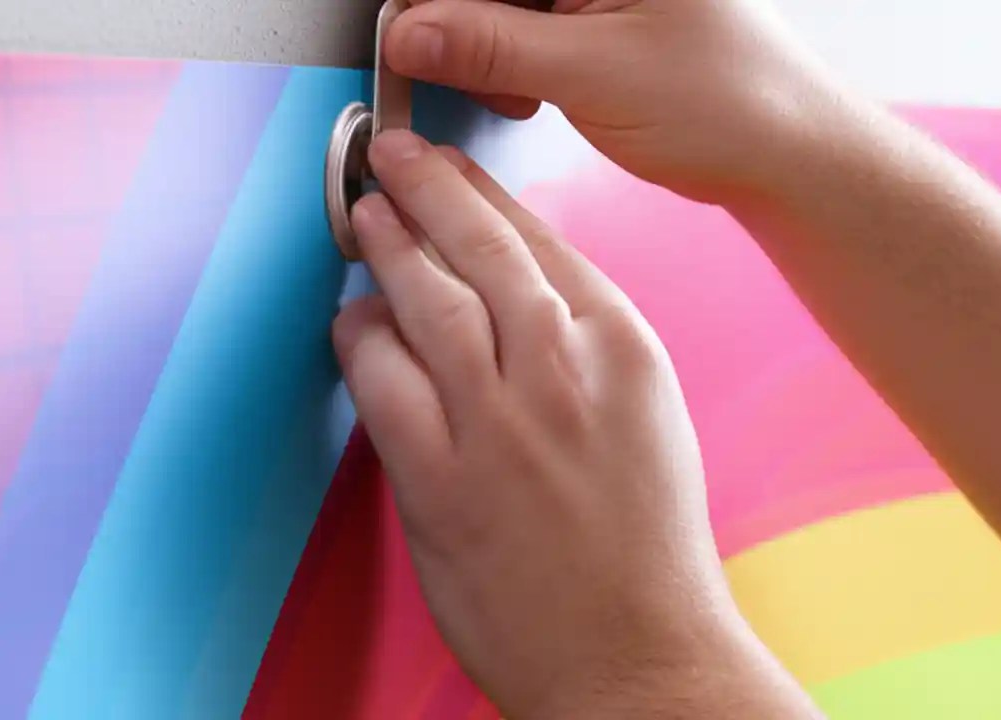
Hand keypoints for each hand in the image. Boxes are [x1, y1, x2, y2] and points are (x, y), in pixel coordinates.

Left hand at [333, 129, 819, 717]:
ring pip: (427, 304)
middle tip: (395, 161)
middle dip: (427, 191)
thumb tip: (515, 295)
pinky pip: (384, 385)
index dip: (481, 194)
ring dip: (388, 252)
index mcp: (622, 350)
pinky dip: (361, 344)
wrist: (640, 657)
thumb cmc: (648, 546)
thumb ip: (585, 348)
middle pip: (479, 251)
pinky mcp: (441, 483)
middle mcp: (561, 374)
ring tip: (368, 220)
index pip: (540, 240)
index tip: (451, 170)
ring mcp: (499, 426)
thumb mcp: (646, 416)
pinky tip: (352, 324)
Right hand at [390, 0, 844, 202]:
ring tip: (517, 94)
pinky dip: (513, 62)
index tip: (406, 37)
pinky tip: (530, 93)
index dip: (434, 2)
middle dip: (462, 24)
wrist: (785, 153)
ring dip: (486, 49)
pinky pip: (529, 27)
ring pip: (504, 6)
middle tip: (458, 73)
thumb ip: (490, 46)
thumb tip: (409, 31)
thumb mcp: (590, 72)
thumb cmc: (727, 101)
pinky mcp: (603, 19)